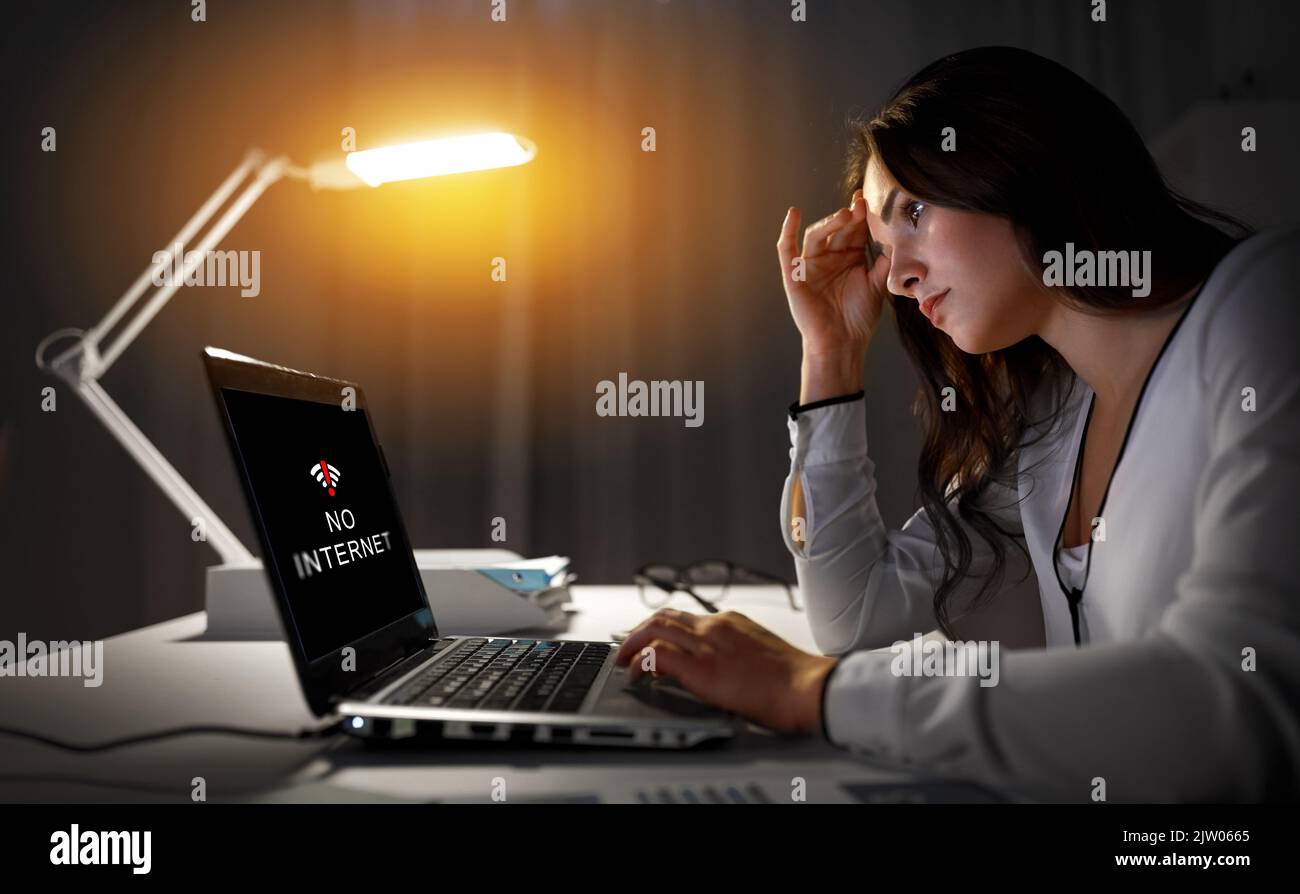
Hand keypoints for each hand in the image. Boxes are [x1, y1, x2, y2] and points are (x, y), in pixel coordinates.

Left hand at [613, 608, 838, 734]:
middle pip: (664, 616)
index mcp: (731, 622)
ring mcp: (706, 644)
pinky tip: (636, 674)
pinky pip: (656, 655)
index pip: (686, 617)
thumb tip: (723, 669)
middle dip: (639, 630)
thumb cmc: (795, 680)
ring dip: (633, 643)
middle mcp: (715, 626)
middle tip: (627, 647)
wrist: (808, 688)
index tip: (652, 638)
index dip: (662, 627)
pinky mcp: (700, 667)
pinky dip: (640, 662)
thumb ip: (737, 653)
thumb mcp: (761, 653)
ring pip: (654, 629)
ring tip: (623, 660)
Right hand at [777, 190, 891, 355]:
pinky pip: (787, 250)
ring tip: (845, 215)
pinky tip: (793, 214)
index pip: (854, 230)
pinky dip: (787, 231)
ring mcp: (811, 265)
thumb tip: (893, 243)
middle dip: (848, 216)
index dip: (861, 215)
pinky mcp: (794, 275)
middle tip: (860, 205)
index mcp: (849, 258)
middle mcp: (830, 258)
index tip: (868, 199)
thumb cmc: (858, 319)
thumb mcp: (876, 287)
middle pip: (837, 229)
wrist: (842, 343)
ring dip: (829, 223)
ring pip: (817, 235)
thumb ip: (883, 265)